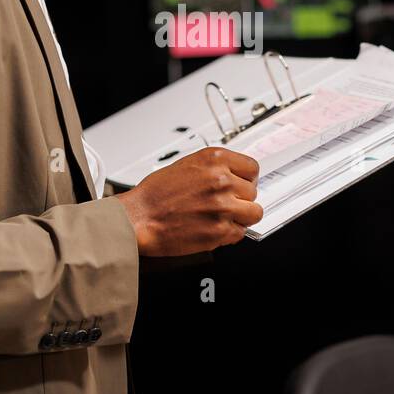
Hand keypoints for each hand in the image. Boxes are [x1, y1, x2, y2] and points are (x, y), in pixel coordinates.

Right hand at [115, 147, 263, 255]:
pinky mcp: (220, 231)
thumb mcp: (186, 166)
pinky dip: (230, 234)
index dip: (247, 179)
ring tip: (224, 218)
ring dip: (241, 217)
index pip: (252, 167)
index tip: (243, 185)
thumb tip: (234, 176)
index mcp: (214, 160)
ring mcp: (223, 206)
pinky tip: (213, 228)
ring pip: (254, 213)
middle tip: (226, 204)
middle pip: (253, 192)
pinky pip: (240, 233)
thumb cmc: (154, 194)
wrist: (138, 218)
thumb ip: (213, 169)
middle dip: (241, 199)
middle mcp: (221, 181)